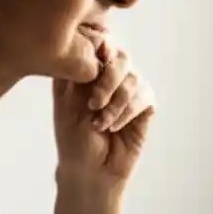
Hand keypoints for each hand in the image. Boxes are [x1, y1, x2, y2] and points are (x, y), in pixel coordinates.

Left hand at [53, 40, 154, 185]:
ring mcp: (129, 91)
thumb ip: (83, 72)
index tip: (97, 56)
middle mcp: (109, 77)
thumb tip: (99, 41)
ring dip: (116, 102)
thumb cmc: (73, 141)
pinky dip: (128, 112)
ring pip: (133, 77)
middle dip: (108, 79)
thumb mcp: (68, 103)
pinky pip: (144, 96)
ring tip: (101, 123)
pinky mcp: (144, 107)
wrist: (91, 172)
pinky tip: (114, 127)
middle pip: (120, 56)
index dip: (100, 45)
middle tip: (94, 103)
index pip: (98, 44)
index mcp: (88, 72)